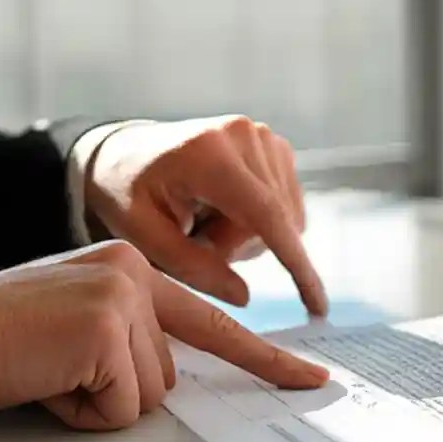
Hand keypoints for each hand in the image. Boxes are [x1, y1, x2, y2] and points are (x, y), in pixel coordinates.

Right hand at [0, 241, 329, 429]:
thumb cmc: (2, 337)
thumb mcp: (80, 321)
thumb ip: (132, 335)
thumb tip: (168, 381)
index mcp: (133, 265)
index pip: (211, 320)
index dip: (265, 358)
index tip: (309, 379)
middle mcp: (135, 270)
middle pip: (170, 374)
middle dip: (117, 392)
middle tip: (59, 369)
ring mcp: (123, 296)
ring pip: (148, 396)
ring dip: (96, 403)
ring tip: (48, 371)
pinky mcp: (104, 328)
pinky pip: (120, 408)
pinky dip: (81, 413)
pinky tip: (45, 379)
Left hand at [83, 115, 326, 315]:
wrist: (125, 152)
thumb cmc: (125, 192)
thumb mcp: (142, 235)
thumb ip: (191, 267)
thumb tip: (243, 296)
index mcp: (209, 153)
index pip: (266, 215)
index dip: (296, 265)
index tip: (318, 306)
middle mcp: (245, 135)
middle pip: (270, 224)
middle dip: (234, 248)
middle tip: (191, 239)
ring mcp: (264, 137)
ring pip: (283, 218)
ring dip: (245, 236)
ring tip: (203, 222)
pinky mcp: (275, 146)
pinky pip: (285, 206)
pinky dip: (258, 221)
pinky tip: (224, 212)